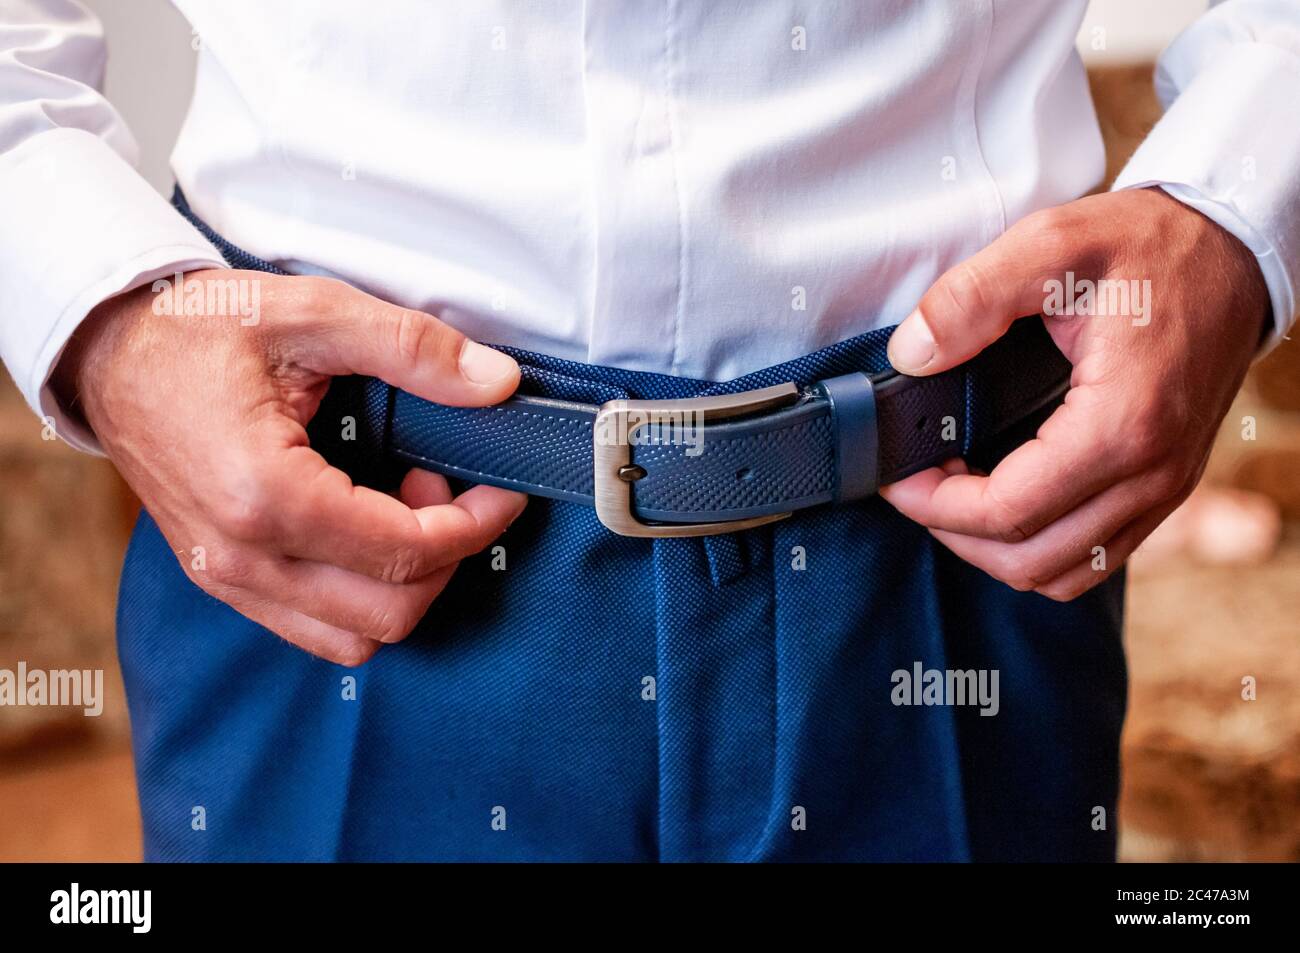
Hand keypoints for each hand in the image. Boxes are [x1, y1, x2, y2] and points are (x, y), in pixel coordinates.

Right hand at [54, 270, 526, 664]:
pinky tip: (365, 528)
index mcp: (263, 494)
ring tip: (403, 509)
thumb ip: (412, 348)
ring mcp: (225, 577)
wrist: (107, 348)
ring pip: (353, 637)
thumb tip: (496, 382)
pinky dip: (360, 595)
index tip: (502, 490)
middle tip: (449, 489)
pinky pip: (313, 626)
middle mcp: (240, 555)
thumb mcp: (312, 313)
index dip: (475, 525)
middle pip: (389, 613)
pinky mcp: (222, 578)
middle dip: (445, 557)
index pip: (404, 552)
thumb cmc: (196, 329)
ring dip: (403, 585)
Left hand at [880, 188, 1269, 599]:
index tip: (898, 476)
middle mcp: (1153, 473)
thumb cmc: (1150, 246)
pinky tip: (1005, 494)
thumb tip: (911, 354)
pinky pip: (1095, 555)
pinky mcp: (1167, 487)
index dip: (935, 505)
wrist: (1233, 249)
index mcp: (1123, 423)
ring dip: (995, 549)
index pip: (1008, 513)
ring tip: (955, 494)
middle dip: (955, 532)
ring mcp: (1166, 488)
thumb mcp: (1052, 245)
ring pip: (1064, 573)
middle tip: (917, 484)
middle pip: (1030, 560)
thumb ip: (971, 298)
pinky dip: (1040, 544)